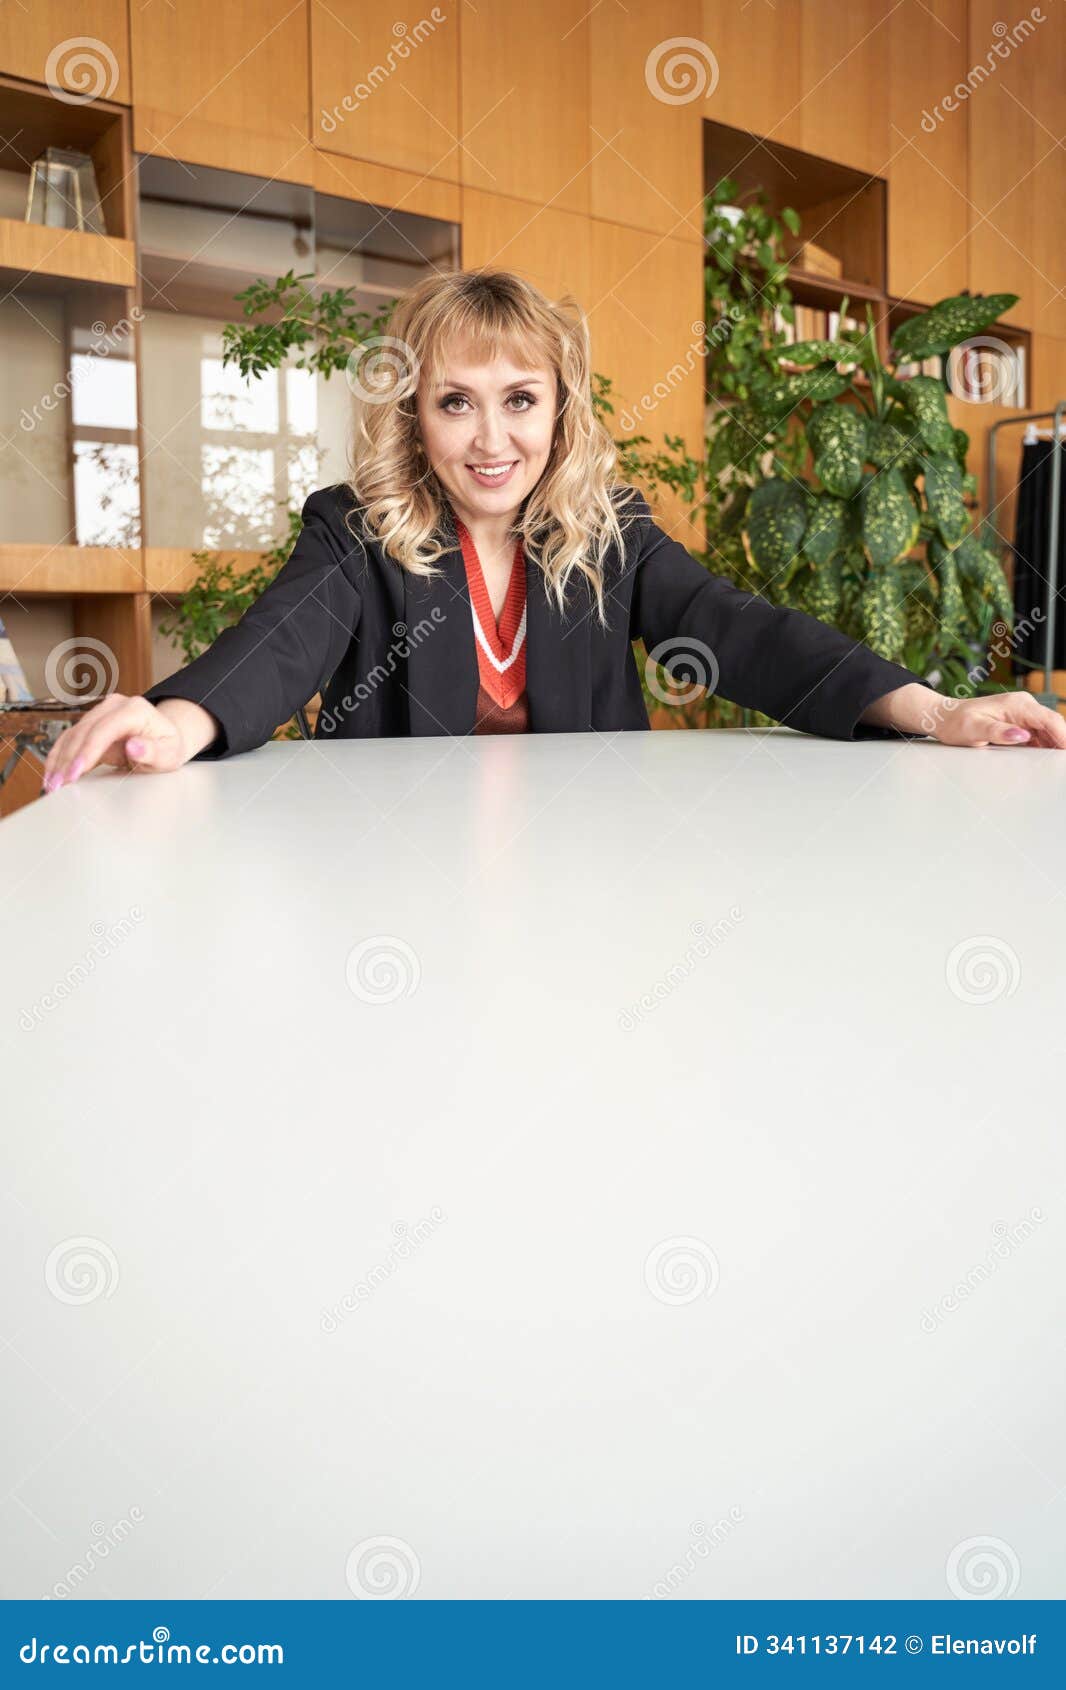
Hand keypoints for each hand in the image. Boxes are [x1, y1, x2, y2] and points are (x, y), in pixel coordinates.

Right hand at [41, 695, 213, 791]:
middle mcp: (114, 707)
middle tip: (59, 785)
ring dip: (59, 760)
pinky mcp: (91, 723)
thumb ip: (152, 751)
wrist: (165, 737)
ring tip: (52, 784)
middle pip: (84, 732)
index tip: (76, 771)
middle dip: (68, 760)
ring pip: (72, 735)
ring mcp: (100, 713)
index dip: (87, 751)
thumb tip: (134, 747)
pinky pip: (70, 739)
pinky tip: (52, 773)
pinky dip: (59, 756)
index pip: (104, 729)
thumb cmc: (168, 746)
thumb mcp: (169, 754)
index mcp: (134, 710)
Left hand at [862, 681, 1065, 746]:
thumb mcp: (974, 729)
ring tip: (1052, 767)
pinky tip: (1042, 762)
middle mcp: (1024, 707)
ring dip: (1052, 748)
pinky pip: (1039, 737)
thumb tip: (1021, 735)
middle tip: (1058, 766)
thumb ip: (998, 732)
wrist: (944, 717)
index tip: (1065, 754)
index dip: (1063, 737)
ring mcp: (1023, 716)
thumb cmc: (956, 721)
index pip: (1050, 720)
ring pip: (1048, 733)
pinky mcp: (1020, 724)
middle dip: (1060, 744)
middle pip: (1053, 726)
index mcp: (1017, 704)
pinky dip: (1043, 748)